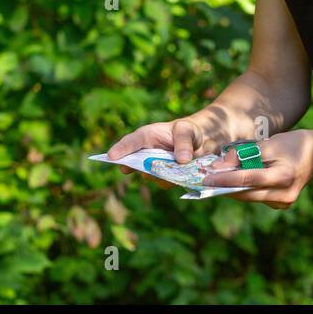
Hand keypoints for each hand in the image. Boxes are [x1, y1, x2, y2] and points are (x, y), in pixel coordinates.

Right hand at [106, 118, 220, 190]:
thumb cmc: (189, 131)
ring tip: (178, 164)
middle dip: (141, 167)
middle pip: (135, 164)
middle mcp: (146, 153)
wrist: (202, 142)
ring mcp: (154, 166)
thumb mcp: (187, 131)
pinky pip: (165, 183)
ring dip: (161, 174)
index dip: (120, 150)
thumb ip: (183, 143)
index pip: (130, 142)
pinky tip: (183, 171)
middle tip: (151, 167)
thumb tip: (182, 161)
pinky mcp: (164, 177)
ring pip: (150, 176)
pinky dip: (173, 180)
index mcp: (146, 136)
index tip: (111, 157)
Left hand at [201, 130, 312, 209]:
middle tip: (202, 180)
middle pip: (246, 193)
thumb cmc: (295, 144)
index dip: (224, 178)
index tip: (205, 177)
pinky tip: (232, 182)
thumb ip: (245, 154)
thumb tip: (220, 165)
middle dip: (223, 187)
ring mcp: (283, 202)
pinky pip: (257, 197)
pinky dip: (244, 189)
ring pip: (250, 196)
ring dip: (232, 188)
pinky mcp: (281, 203)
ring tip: (213, 179)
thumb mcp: (271, 143)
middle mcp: (283, 195)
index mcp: (283, 177)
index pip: (247, 180)